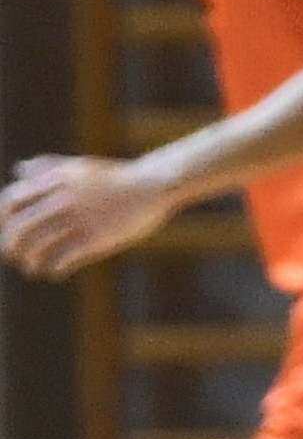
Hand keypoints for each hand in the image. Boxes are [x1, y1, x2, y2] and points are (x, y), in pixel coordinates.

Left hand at [1, 156, 179, 279]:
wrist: (151, 186)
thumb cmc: (115, 177)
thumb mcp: (77, 165)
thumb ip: (46, 166)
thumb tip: (19, 170)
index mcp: (54, 181)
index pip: (13, 201)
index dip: (4, 218)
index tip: (6, 230)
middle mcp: (62, 200)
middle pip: (21, 226)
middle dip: (12, 245)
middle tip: (12, 256)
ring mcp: (79, 220)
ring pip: (40, 245)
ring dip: (30, 260)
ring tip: (32, 269)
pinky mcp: (97, 238)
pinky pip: (65, 257)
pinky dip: (55, 268)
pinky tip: (54, 273)